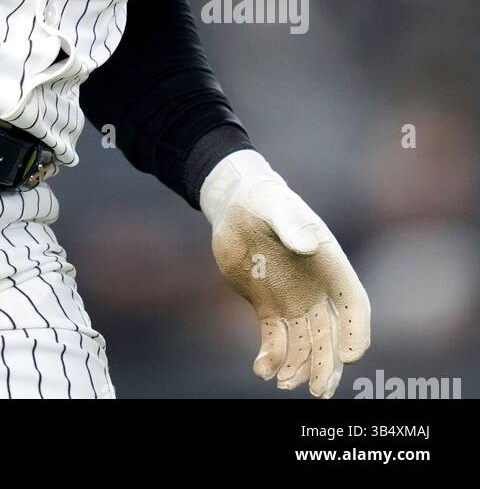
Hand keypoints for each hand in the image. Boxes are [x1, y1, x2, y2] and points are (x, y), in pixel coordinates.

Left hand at [200, 149, 370, 398]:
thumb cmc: (264, 201)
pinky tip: (261, 369)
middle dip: (328, 365)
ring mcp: (293, 302)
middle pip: (331, 336)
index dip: (356, 332)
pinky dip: (271, 358)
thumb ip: (291, 224)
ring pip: (305, 345)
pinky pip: (275, 340)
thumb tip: (307, 246)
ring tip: (285, 383)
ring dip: (299, 367)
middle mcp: (316, 290)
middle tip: (319, 390)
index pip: (354, 306)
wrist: (236, 207)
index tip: (349, 356)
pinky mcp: (268, 308)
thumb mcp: (276, 206)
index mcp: (330, 267)